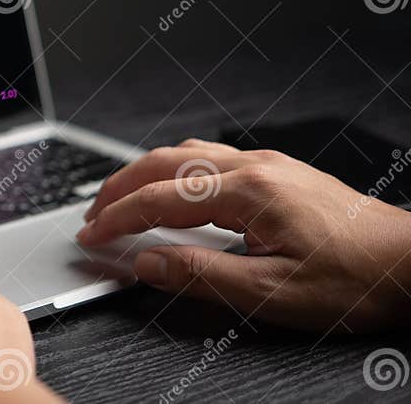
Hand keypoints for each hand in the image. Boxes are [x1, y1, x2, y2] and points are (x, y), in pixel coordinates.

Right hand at [78, 138, 410, 330]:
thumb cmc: (354, 279)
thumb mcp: (272, 292)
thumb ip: (201, 274)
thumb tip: (147, 262)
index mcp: (248, 193)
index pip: (159, 199)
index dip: (118, 218)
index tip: (92, 234)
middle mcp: (253, 167)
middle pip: (164, 163)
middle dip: (120, 187)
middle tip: (93, 213)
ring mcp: (266, 163)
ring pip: (185, 153)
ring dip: (144, 173)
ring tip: (120, 198)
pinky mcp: (277, 171)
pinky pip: (209, 157)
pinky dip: (173, 169)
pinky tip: (171, 185)